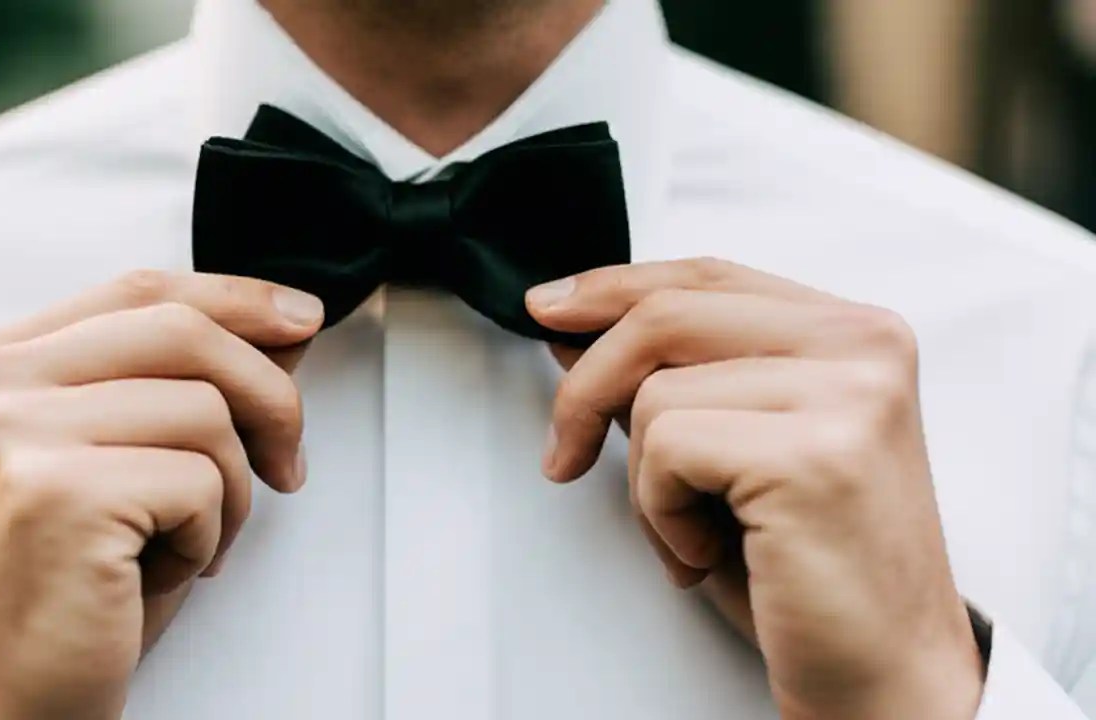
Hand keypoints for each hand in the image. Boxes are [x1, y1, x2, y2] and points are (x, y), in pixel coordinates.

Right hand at [0, 270, 323, 719]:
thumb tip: (285, 327)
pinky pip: (201, 480)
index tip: (301, 319)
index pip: (141, 291)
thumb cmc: (73, 585)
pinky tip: (162, 569)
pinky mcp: (58, 492)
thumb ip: (187, 382)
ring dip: (232, 490)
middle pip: (184, 332)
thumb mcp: (129, 459)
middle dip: (269, 397)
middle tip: (287, 463)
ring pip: (206, 410)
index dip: (237, 299)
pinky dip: (209, 535)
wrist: (11, 698)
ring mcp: (16, 433)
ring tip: (189, 539)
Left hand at [527, 259, 985, 719]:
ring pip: (655, 391)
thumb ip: (671, 379)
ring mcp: (847, 393)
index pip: (707, 275)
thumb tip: (576, 333)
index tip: (549, 308)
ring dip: (643, 483)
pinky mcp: (814, 453)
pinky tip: (706, 551)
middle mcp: (862, 345)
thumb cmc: (808, 570)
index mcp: (852, 332)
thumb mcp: (731, 452)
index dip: (615, 287)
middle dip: (588, 388)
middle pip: (666, 314)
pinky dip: (659, 512)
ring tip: (693, 533)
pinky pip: (666, 448)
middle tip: (565, 454)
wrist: (882, 673)